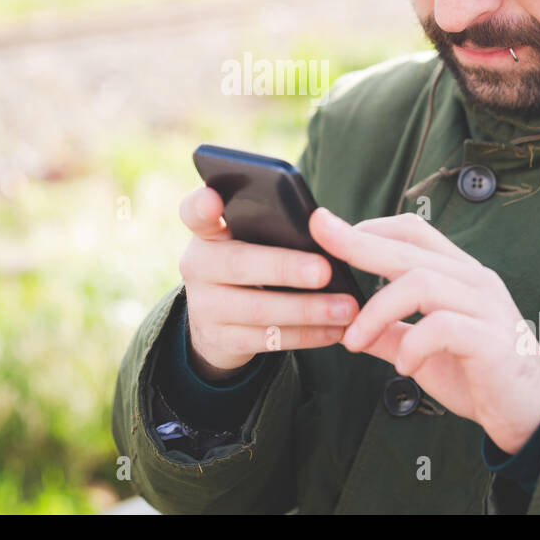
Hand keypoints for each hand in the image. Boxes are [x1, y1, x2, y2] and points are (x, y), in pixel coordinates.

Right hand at [176, 186, 360, 382]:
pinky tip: (334, 330)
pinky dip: (305, 335)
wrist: (220, 318)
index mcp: (207, 231)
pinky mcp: (220, 340)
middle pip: (237, 264)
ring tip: (346, 307)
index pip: (194, 211)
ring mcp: (204, 306)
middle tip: (325, 270)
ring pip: (257, 309)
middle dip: (284, 268)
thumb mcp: (250, 239)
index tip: (213, 199)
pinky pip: (267, 340)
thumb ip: (271, 226)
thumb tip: (326, 228)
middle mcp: (196, 266)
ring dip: (307, 310)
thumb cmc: (252, 260)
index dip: (201, 204)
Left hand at [308, 208, 539, 453]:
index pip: (414, 231)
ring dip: (377, 310)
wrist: (531, 413)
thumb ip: (386, 332)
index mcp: (458, 274)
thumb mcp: (420, 350)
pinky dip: (413, 344)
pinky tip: (403, 365)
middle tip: (321, 238)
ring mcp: (485, 306)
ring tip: (354, 340)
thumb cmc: (477, 374)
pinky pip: (442, 327)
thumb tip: (340, 322)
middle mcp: (474, 280)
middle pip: (408, 249)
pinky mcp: (492, 339)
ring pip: (421, 282)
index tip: (330, 231)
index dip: (371, 226)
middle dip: (358, 243)